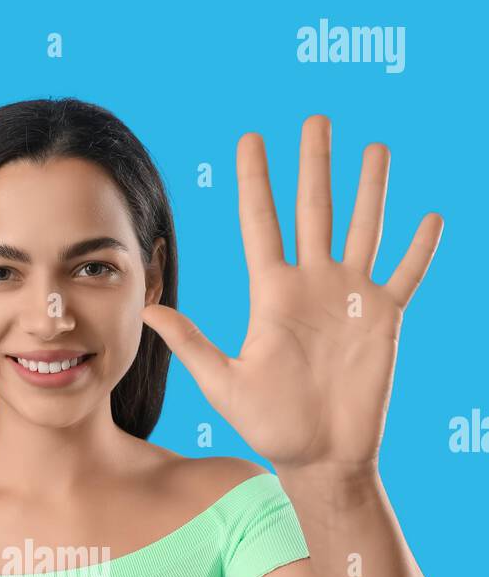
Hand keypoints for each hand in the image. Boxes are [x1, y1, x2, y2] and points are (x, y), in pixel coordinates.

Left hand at [142, 114, 443, 474]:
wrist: (320, 458)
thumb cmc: (271, 426)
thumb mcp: (224, 384)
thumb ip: (193, 344)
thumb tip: (148, 310)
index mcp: (272, 295)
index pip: (261, 224)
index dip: (256, 181)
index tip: (250, 138)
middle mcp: (313, 285)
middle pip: (314, 211)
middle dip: (315, 164)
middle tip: (315, 118)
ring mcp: (351, 298)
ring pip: (364, 228)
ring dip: (370, 189)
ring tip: (374, 148)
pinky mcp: (384, 318)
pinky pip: (406, 275)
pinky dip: (419, 248)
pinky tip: (429, 217)